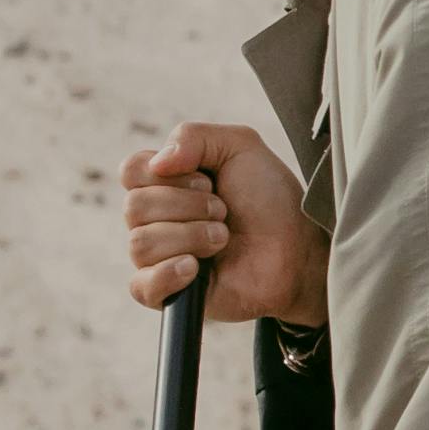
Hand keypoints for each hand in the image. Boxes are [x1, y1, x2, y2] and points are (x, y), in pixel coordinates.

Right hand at [123, 119, 325, 329]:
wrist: (298, 249)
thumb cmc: (269, 200)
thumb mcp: (241, 147)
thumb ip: (193, 136)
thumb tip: (156, 162)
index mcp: (164, 183)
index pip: (131, 170)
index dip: (169, 174)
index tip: (208, 180)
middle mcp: (155, 219)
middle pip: (135, 207)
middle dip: (189, 205)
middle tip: (224, 211)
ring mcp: (160, 258)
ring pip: (141, 244)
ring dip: (192, 236)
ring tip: (223, 238)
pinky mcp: (169, 293)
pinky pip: (141, 287)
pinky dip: (168, 273)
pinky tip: (197, 268)